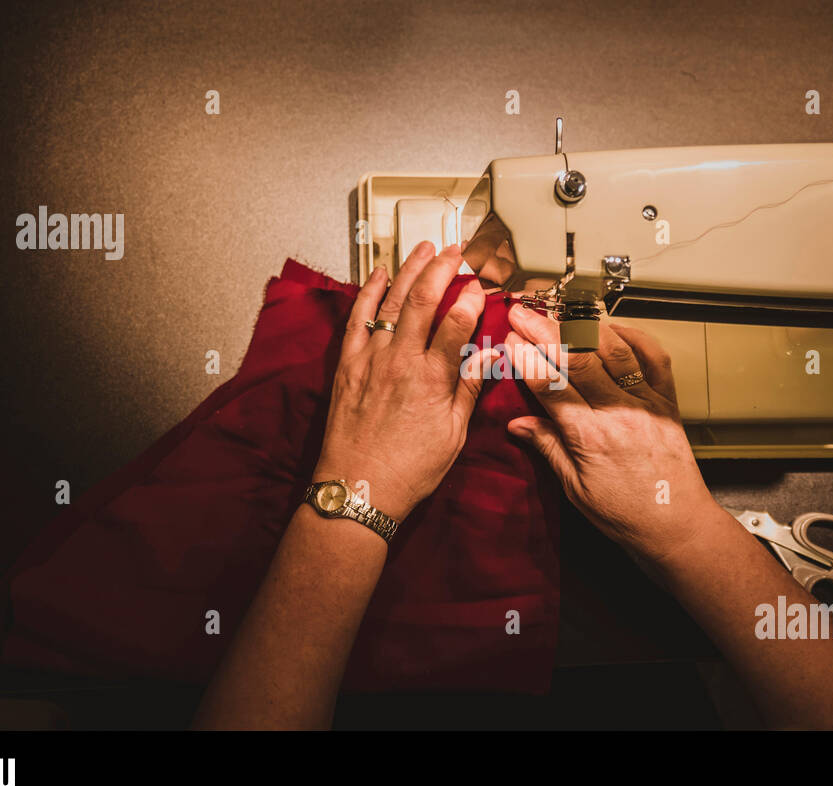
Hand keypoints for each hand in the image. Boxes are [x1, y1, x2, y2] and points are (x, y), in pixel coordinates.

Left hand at [313, 242, 489, 521]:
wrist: (357, 490)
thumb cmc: (407, 470)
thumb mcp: (453, 435)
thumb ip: (468, 389)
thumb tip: (485, 356)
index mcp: (431, 379)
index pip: (456, 322)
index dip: (470, 298)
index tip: (480, 286)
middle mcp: (399, 361)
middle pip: (423, 300)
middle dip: (442, 268)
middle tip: (456, 252)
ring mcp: (370, 360)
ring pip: (390, 302)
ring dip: (409, 271)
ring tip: (424, 249)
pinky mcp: (347, 366)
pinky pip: (357, 319)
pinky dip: (368, 293)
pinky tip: (380, 276)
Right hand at [505, 304, 724, 565]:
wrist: (676, 525)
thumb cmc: (626, 515)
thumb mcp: (575, 489)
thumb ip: (548, 449)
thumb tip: (516, 423)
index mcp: (590, 438)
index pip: (551, 386)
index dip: (527, 358)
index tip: (510, 340)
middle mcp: (619, 413)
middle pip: (577, 359)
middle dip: (545, 332)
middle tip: (523, 314)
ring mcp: (646, 403)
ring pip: (613, 350)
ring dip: (582, 326)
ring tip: (559, 313)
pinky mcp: (667, 402)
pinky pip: (653, 357)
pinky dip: (633, 336)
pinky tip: (611, 327)